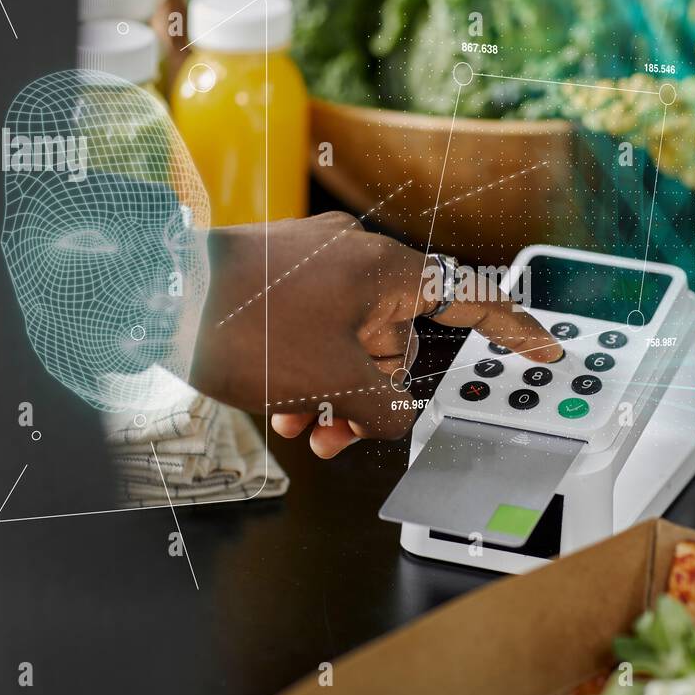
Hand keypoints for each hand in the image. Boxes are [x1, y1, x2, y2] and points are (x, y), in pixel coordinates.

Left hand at [191, 213, 561, 456]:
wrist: (151, 293)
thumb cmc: (242, 323)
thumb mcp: (331, 382)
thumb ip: (386, 409)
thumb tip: (405, 421)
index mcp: (386, 271)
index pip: (470, 300)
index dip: (512, 330)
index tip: (542, 348)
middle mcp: (358, 259)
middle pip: (400, 340)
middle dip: (377, 395)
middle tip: (346, 434)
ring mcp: (317, 266)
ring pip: (353, 343)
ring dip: (336, 394)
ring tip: (304, 428)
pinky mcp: (283, 278)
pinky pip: (318, 331)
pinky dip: (310, 372)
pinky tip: (283, 408)